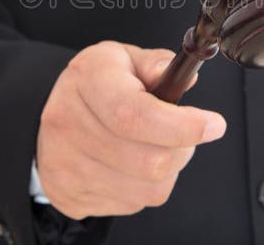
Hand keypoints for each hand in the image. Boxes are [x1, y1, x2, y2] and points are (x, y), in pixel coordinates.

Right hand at [36, 40, 226, 219]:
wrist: (50, 112)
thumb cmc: (96, 84)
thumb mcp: (125, 58)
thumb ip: (157, 64)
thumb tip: (186, 78)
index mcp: (88, 78)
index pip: (135, 115)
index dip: (181, 127)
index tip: (213, 125)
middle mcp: (68, 122)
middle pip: (149, 160)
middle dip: (182, 150)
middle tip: (183, 133)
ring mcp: (65, 163)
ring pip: (148, 188)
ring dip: (167, 171)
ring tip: (154, 146)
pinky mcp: (68, 194)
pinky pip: (131, 204)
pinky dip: (144, 187)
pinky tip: (132, 164)